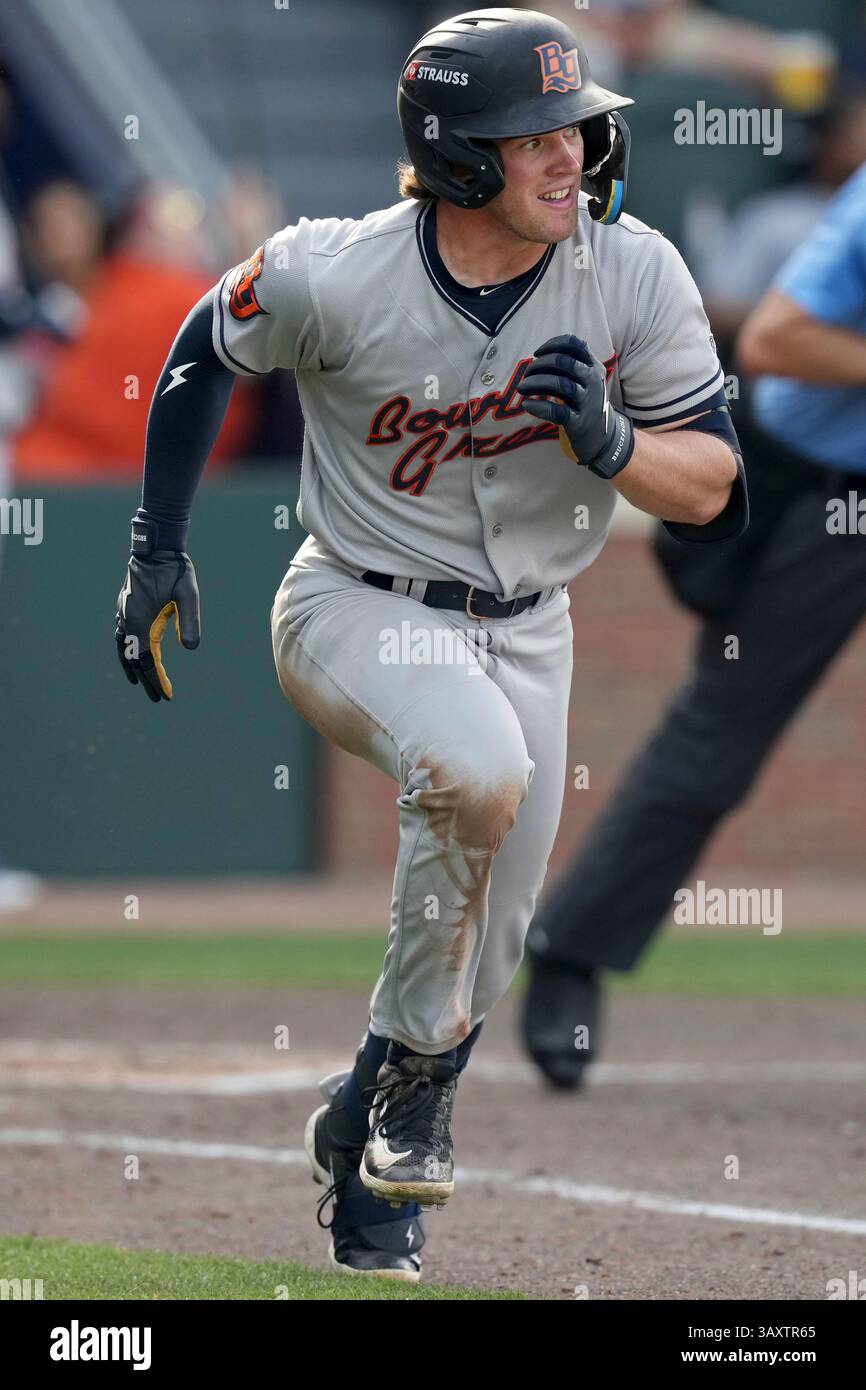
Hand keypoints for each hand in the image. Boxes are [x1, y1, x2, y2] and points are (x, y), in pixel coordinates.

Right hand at [115, 549, 200, 701]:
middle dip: (146, 679)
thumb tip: (191, 648)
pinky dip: (127, 648)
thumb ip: (189, 621)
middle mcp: (128, 620)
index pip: (148, 661)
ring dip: (131, 665)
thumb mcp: (189, 595)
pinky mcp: (126, 605)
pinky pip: (123, 634)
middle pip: (134, 659)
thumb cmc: (174, 570)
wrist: (156, 546)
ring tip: (138, 680)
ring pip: (124, 647)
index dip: (157, 680)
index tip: (166, 696)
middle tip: (156, 697)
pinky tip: (134, 652)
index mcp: (141, 621)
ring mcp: (124, 612)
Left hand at [516, 334, 634, 478]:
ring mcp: (587, 401)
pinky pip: (557, 411)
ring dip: (535, 383)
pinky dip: (539, 406)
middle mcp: (593, 381)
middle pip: (564, 362)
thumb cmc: (585, 404)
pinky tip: (527, 405)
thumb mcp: (586, 380)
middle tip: (527, 374)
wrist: (602, 438)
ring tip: (522, 388)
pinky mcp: (578, 422)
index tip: (537, 353)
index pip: (575, 344)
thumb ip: (569, 366)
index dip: (553, 344)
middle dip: (539, 364)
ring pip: (560, 384)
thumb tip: (539, 358)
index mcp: (594, 366)